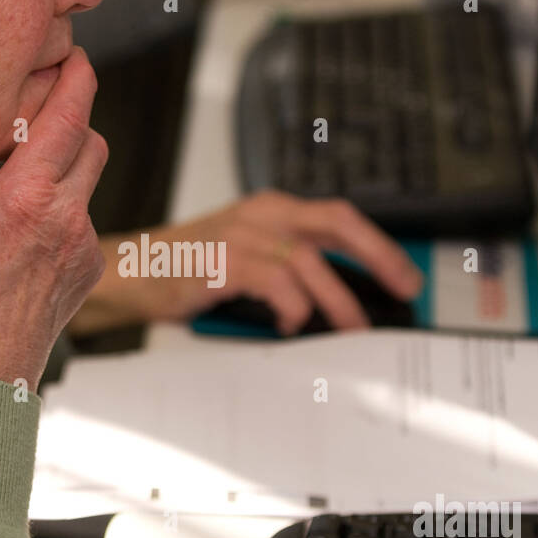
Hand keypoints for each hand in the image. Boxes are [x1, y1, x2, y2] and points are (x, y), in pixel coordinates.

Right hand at [0, 48, 107, 392]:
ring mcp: (83, 245)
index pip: (68, 118)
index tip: (74, 58)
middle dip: (72, 122)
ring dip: (67, 169)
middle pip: (91, 142)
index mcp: (26, 197)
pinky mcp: (89, 270)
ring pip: (91, 183)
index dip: (77, 80)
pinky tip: (28, 232)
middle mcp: (66, 216)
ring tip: (25, 180)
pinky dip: (66, 212)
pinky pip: (87, 221)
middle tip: (41, 115)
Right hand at [76, 191, 421, 336]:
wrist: (132, 273)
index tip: (405, 274)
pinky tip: (290, 324)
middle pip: (336, 223)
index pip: (339, 217)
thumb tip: (343, 304)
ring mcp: (241, 235)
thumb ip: (290, 271)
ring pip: (308, 260)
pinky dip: (291, 306)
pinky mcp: (221, 262)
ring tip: (351, 327)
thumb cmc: (189, 269)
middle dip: (378, 255)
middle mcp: (261, 216)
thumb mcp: (247, 259)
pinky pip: (273, 281)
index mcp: (272, 211)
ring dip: (337, 298)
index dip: (378, 244)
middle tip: (402, 288)